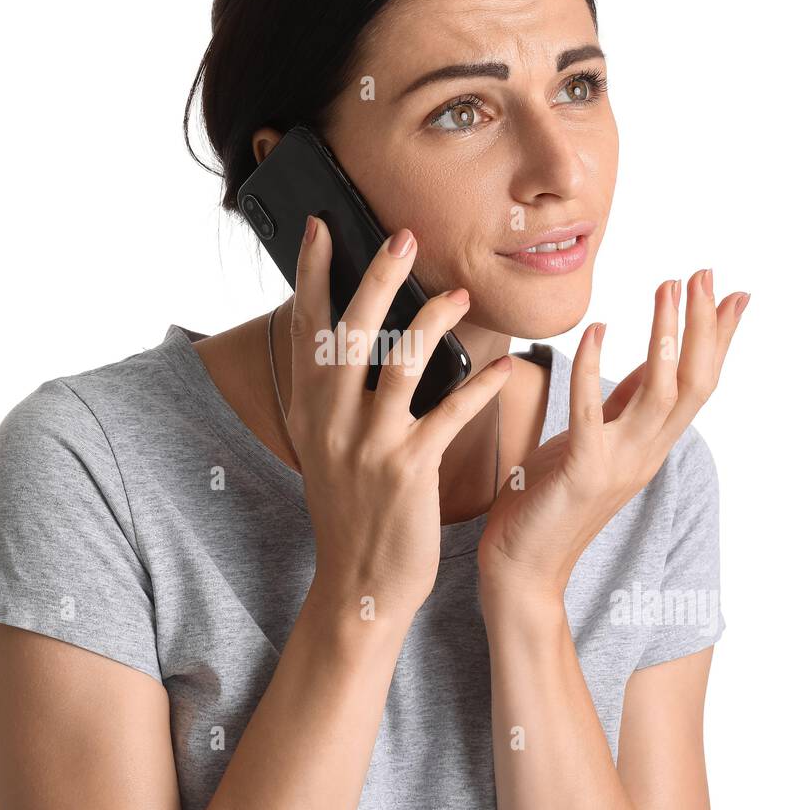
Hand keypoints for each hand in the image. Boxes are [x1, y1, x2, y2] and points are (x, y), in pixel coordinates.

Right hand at [290, 215, 513, 626]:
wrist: (359, 583)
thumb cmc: (351, 510)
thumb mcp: (325, 449)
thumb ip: (332, 397)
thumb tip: (351, 339)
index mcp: (309, 411)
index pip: (306, 328)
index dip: (313, 273)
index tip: (321, 227)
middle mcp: (331, 422)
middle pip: (350, 332)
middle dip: (377, 278)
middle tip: (403, 237)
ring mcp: (368, 446)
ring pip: (400, 364)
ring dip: (432, 321)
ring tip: (460, 294)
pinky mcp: (408, 471)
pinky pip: (450, 415)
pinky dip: (480, 387)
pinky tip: (503, 367)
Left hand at [477, 270, 747, 606]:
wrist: (522, 569)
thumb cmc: (549, 502)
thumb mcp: (594, 441)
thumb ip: (625, 406)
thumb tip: (656, 361)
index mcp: (651, 445)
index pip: (700, 384)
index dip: (718, 338)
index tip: (732, 292)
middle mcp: (646, 454)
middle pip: (697, 383)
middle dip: (703, 325)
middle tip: (704, 274)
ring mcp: (620, 464)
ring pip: (664, 393)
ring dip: (667, 335)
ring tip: (668, 287)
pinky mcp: (583, 472)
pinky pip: (593, 412)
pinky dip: (593, 367)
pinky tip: (594, 331)